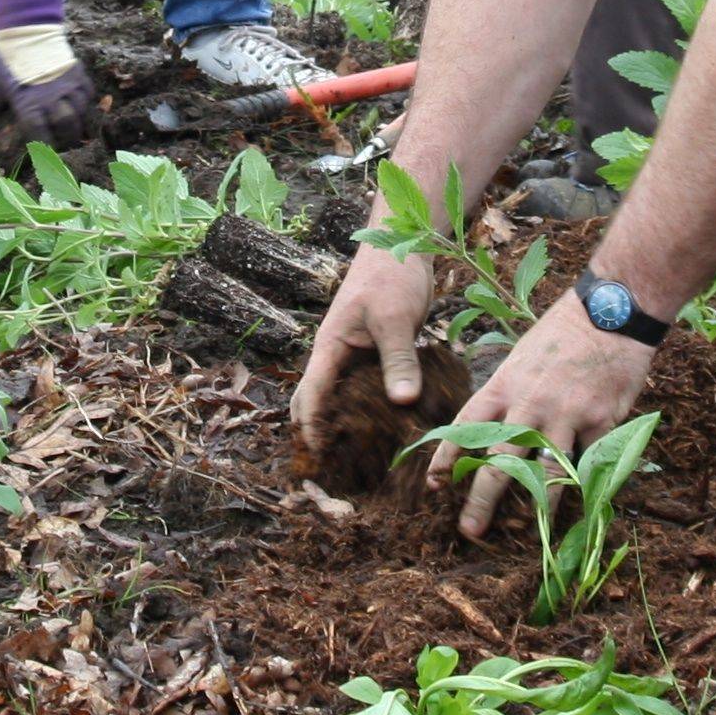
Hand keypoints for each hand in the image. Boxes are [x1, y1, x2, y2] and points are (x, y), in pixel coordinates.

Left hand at [0, 24, 96, 150]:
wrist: (25, 25)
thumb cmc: (5, 59)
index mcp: (29, 104)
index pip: (42, 138)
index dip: (43, 149)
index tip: (40, 153)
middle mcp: (52, 98)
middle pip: (67, 130)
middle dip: (64, 140)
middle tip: (57, 142)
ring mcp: (69, 85)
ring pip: (81, 116)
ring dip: (75, 125)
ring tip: (66, 128)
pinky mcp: (79, 75)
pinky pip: (89, 98)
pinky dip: (84, 106)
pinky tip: (73, 108)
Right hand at [293, 241, 437, 448]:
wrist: (404, 243)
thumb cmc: (391, 275)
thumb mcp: (395, 319)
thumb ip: (398, 360)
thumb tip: (403, 403)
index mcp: (330, 348)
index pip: (311, 396)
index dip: (311, 429)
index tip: (318, 461)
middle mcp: (339, 357)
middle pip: (320, 403)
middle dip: (322, 435)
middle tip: (338, 471)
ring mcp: (358, 357)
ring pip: (347, 400)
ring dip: (351, 426)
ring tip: (366, 461)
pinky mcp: (379, 356)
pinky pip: (373, 390)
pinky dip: (377, 410)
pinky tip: (396, 429)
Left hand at [426, 290, 658, 539]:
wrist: (610, 312)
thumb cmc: (562, 332)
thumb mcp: (521, 357)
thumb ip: (509, 394)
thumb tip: (493, 430)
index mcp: (504, 384)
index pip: (466, 427)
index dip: (448, 459)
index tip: (435, 484)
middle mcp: (530, 404)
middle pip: (499, 460)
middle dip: (481, 499)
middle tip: (469, 529)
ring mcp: (566, 415)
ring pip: (547, 472)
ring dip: (537, 506)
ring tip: (530, 531)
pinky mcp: (602, 421)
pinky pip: (590, 463)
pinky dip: (586, 485)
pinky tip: (583, 506)